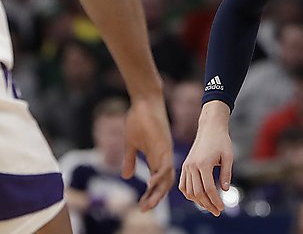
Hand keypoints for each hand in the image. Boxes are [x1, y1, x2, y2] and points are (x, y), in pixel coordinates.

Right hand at [122, 95, 173, 211]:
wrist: (145, 101)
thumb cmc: (137, 119)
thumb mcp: (131, 144)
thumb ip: (130, 160)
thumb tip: (128, 176)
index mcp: (156, 157)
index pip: (157, 181)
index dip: (151, 194)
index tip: (141, 206)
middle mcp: (163, 156)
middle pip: (164, 182)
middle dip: (155, 198)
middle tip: (144, 210)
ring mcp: (164, 151)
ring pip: (166, 176)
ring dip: (157, 192)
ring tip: (148, 204)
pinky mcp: (164, 144)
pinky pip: (164, 164)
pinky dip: (159, 176)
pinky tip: (151, 184)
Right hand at [180, 101, 233, 215]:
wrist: (210, 128)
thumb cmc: (222, 141)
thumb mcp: (228, 156)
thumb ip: (226, 174)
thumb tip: (224, 190)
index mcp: (204, 164)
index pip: (208, 189)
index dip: (215, 201)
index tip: (222, 208)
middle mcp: (192, 166)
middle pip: (198, 192)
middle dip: (208, 204)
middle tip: (217, 211)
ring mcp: (186, 166)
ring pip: (189, 191)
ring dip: (198, 201)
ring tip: (209, 206)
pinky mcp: (184, 166)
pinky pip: (183, 185)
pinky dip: (189, 194)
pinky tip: (198, 198)